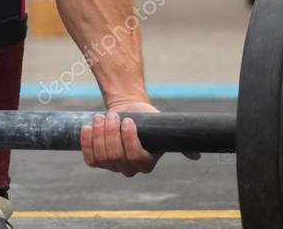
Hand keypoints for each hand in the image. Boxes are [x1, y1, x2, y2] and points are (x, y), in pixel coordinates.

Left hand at [80, 101, 200, 176]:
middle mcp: (129, 169)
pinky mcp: (97, 161)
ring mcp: (111, 166)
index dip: (129, 139)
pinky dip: (86, 142)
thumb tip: (196, 156)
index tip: (128, 121)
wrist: (128, 113)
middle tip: (113, 116)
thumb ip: (181, 142)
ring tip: (102, 117)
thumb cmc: (148, 121)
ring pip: (102, 155)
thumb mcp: (164, 128)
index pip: (136, 157)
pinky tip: (88, 127)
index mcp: (146, 164)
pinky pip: (90, 158)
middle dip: (112, 133)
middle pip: (116, 156)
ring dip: (99, 134)